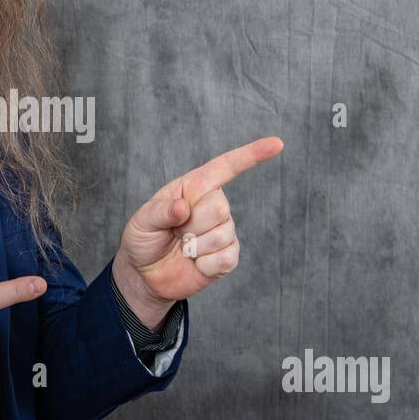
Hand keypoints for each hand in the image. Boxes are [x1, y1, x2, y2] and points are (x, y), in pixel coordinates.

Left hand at [113, 137, 283, 313]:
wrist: (146, 275)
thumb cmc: (144, 239)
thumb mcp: (141, 221)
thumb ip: (159, 212)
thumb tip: (184, 208)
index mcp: (193, 187)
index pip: (225, 167)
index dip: (251, 155)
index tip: (277, 144)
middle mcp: (212, 205)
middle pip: (220, 207)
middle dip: (192, 224)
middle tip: (176, 233)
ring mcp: (223, 231)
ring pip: (222, 234)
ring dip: (195, 246)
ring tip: (183, 247)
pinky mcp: (227, 256)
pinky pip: (226, 258)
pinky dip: (204, 264)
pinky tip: (194, 263)